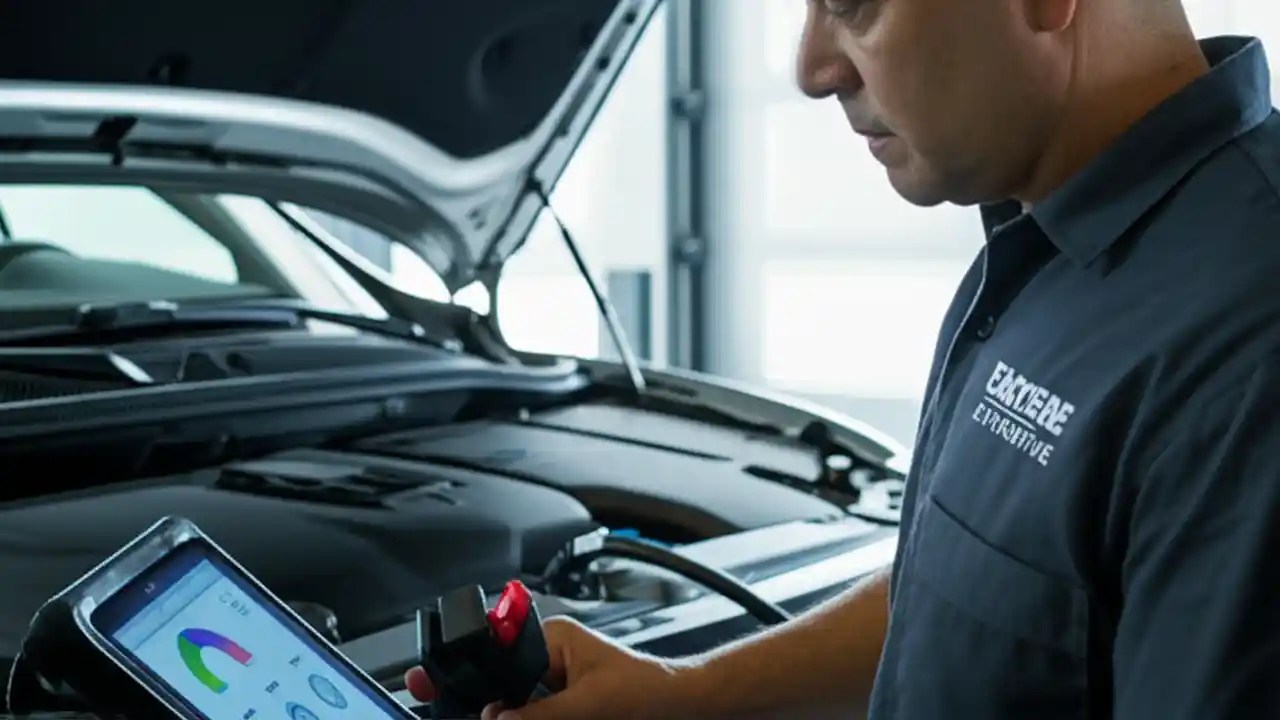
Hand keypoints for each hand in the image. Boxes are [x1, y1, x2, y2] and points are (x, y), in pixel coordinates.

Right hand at [404, 616, 691, 719]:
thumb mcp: (590, 704)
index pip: (495, 648)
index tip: (436, 681)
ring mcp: (554, 685)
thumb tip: (494, 719)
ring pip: (512, 704)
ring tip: (489, 712)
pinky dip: (521, 719)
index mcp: (553, 639)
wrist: (684, 708)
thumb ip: (540, 713)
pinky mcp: (563, 707)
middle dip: (481, 700)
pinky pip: (530, 713)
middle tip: (455, 709)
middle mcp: (549, 658)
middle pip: (497, 681)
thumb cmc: (651, 690)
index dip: (466, 669)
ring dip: (504, 712)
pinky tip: (510, 718)